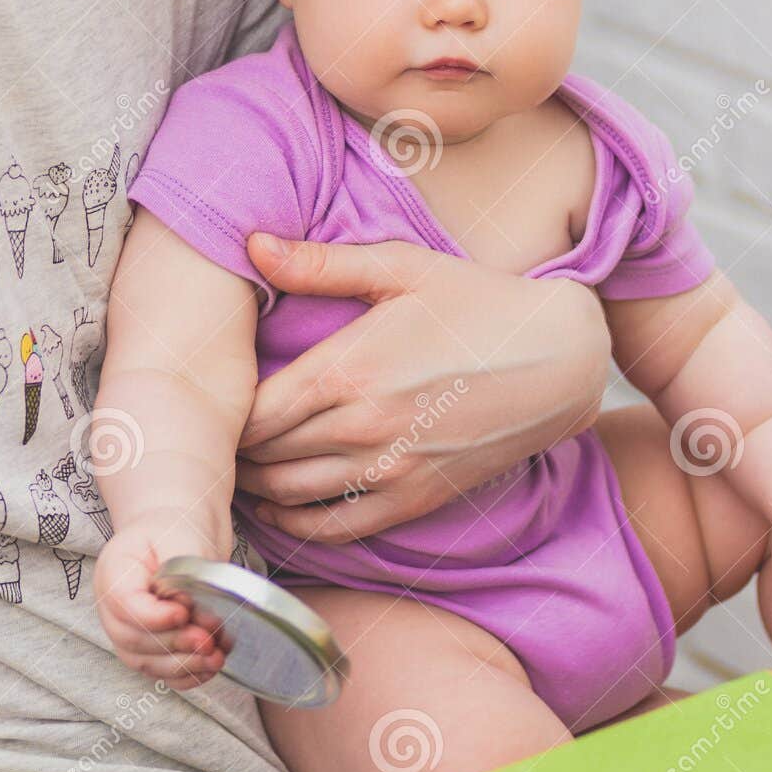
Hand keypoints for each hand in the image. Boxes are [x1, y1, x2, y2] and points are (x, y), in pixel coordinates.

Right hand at [94, 510, 229, 690]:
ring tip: (215, 656)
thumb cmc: (175, 531)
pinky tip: (210, 667)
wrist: (176, 535)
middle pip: (131, 639)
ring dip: (182, 665)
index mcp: (113, 572)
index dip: (153, 616)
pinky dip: (186, 676)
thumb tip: (187, 605)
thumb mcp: (179, 535)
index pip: (123, 603)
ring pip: (145, 662)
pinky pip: (160, 672)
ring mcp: (127, 631)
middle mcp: (112, 607)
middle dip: (173, 644)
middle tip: (208, 639)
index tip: (184, 613)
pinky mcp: (147, 649)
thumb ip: (181, 567)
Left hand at [236, 233, 609, 542]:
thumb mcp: (402, 268)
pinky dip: (296, 524)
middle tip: (214, 440)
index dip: (224, 414)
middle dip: (234, 450)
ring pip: (291, 495)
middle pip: (265, 454)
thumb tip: (253, 243)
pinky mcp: (415, 499)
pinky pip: (336, 528)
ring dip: (255, 487)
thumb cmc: (478, 303)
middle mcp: (362, 426)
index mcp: (348, 368)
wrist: (559, 358)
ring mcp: (390, 470)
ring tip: (238, 470)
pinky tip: (278, 509)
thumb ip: (321, 263)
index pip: (255, 411)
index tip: (213, 404)